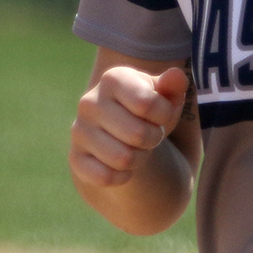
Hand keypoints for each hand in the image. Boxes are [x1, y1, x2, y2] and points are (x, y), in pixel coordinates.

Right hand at [70, 65, 188, 188]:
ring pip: (123, 159)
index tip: (161, 114)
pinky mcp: (76, 157)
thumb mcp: (165, 95)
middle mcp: (90, 102)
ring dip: (140, 158)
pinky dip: (122, 177)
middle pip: (138, 134)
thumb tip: (177, 76)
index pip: (148, 104)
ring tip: (137, 147)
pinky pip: (104, 177)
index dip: (165, 115)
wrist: (120, 130)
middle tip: (150, 134)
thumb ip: (174, 85)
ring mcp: (79, 130)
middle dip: (153, 138)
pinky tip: (123, 166)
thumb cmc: (148, 109)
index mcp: (113, 79)